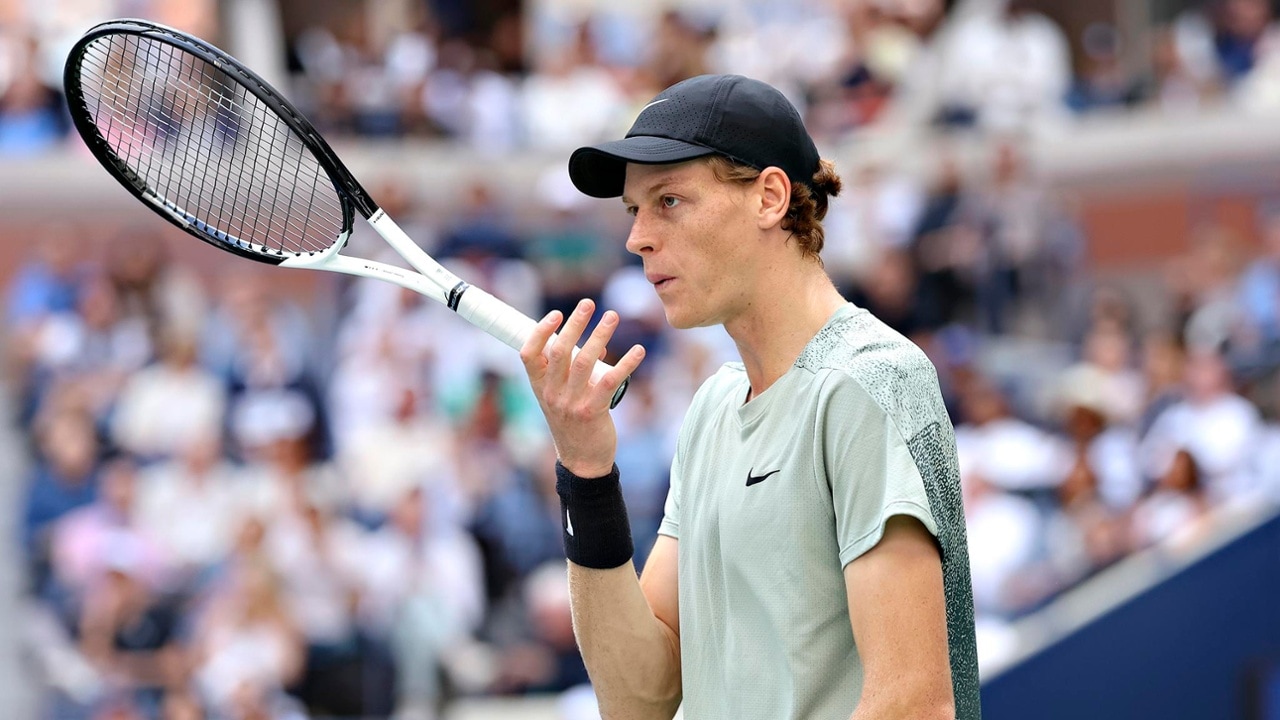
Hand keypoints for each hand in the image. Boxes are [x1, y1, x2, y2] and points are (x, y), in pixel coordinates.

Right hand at [520, 298, 645, 477]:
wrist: (581, 460)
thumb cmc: (571, 423)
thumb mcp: (558, 397)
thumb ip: (567, 372)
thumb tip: (594, 343)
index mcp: (539, 387)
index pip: (529, 354)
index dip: (540, 331)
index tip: (556, 314)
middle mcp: (551, 393)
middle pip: (560, 351)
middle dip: (575, 323)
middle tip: (588, 303)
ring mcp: (571, 403)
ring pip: (584, 361)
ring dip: (600, 335)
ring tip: (612, 316)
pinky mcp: (593, 411)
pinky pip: (610, 381)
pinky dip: (626, 363)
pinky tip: (638, 351)